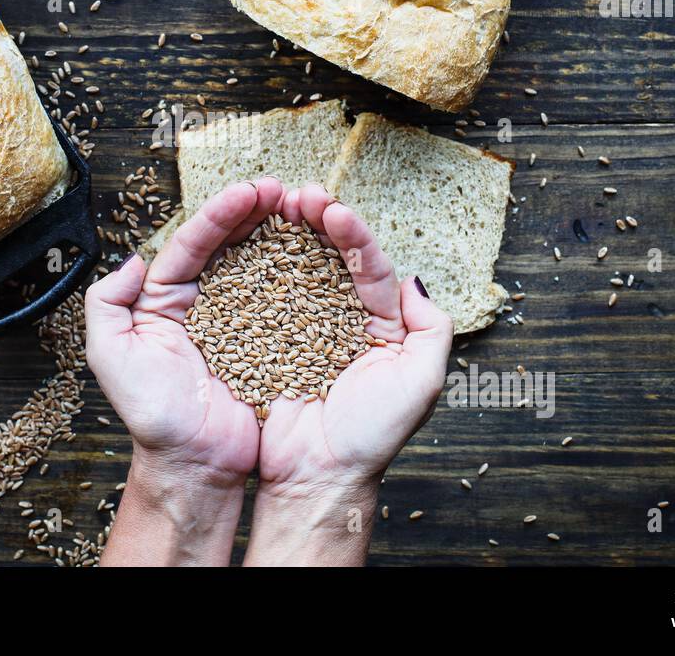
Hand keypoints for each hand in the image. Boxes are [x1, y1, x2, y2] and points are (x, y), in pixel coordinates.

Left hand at [85, 177, 284, 564]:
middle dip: (256, 211)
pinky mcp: (272, 343)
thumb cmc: (152, 417)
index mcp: (165, 298)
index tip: (250, 191)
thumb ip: (106, 303)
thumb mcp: (109, 356)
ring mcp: (241, 321)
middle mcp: (204, 302)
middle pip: (232, 243)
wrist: (194, 466)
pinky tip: (322, 253)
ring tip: (307, 208)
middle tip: (284, 190)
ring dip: (284, 233)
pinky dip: (304, 274)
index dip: (221, 213)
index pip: (194, 242)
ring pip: (262, 263)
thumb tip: (133, 260)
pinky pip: (289, 301)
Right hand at [244, 183, 452, 565]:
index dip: (352, 234)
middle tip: (299, 194)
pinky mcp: (266, 341)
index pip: (368, 265)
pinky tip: (243, 243)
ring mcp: (301, 328)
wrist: (319, 479)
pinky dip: (253, 268)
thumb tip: (414, 280)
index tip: (332, 209)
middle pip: (329, 257)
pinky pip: (260, 298)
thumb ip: (432, 328)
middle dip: (315, 221)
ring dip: (283, 234)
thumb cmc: (373, 436)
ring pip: (294, 269)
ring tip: (270, 204)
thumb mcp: (422, 382)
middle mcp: (341, 319)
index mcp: (380, 323)